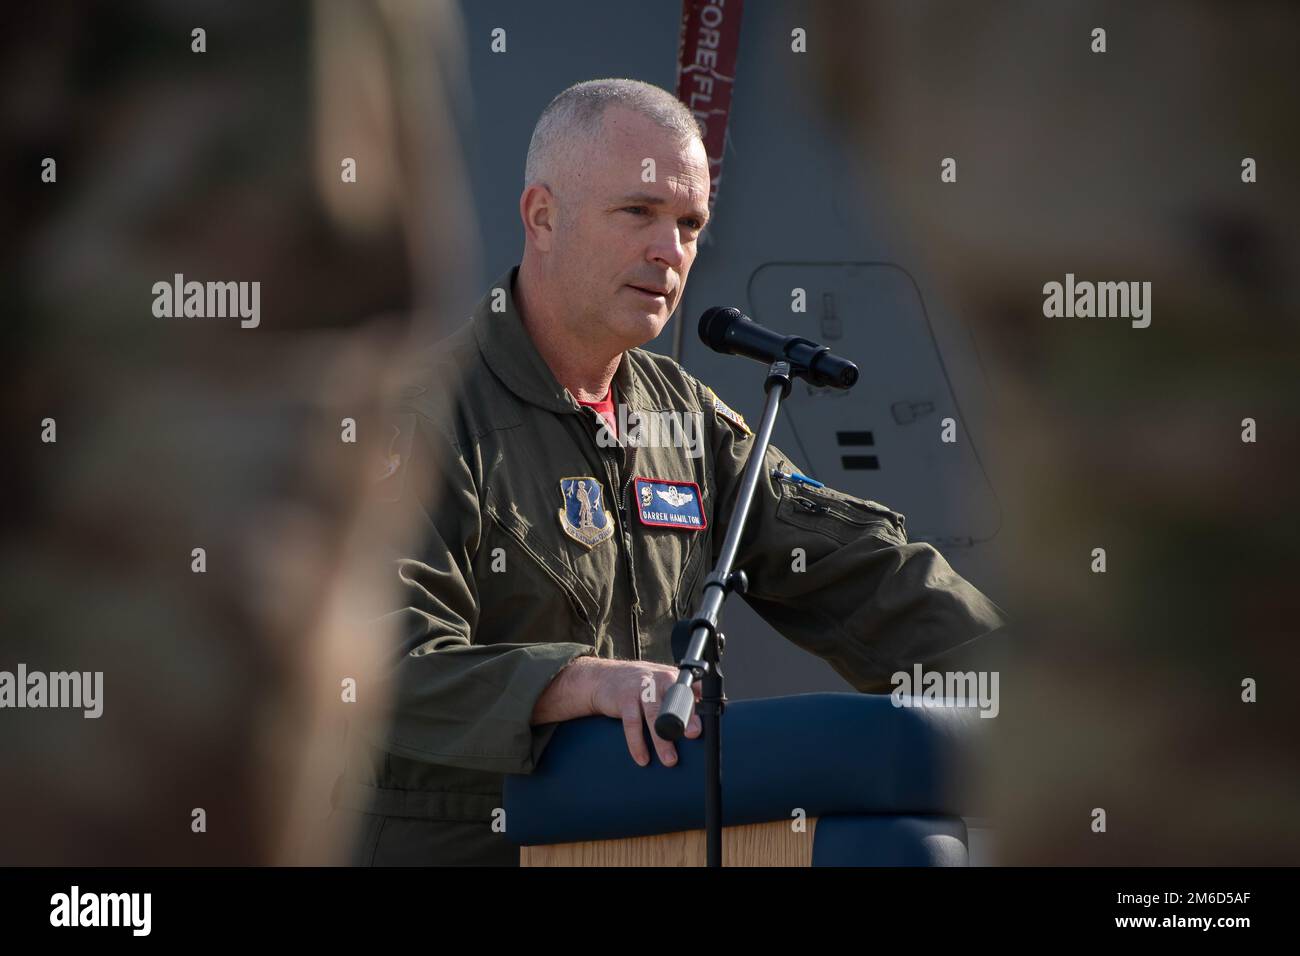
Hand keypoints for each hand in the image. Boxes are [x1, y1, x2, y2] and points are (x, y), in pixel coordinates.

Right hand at [534, 657, 701, 766]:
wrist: (603, 677)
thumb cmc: (640, 686)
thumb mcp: (663, 686)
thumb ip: (684, 697)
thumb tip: (709, 718)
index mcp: (674, 678)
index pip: (692, 691)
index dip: (700, 705)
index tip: (706, 723)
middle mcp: (660, 680)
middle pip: (675, 701)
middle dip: (685, 717)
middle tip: (693, 735)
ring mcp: (641, 688)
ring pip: (654, 715)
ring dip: (662, 740)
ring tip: (670, 760)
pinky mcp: (624, 699)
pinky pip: (632, 723)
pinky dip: (637, 743)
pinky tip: (642, 758)